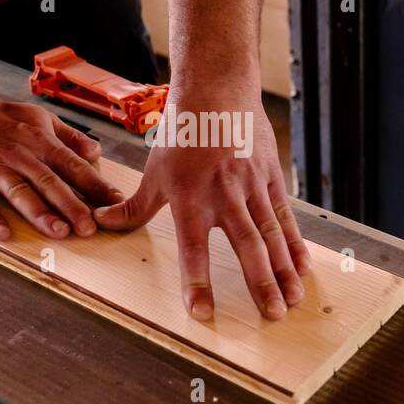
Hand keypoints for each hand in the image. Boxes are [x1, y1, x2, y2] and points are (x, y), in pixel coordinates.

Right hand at [0, 91, 122, 241]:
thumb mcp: (37, 118)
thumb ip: (68, 137)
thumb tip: (95, 152)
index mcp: (39, 142)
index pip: (73, 166)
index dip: (95, 185)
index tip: (115, 204)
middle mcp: (18, 155)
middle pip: (49, 182)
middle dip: (71, 205)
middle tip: (90, 227)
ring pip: (19, 192)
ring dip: (39, 213)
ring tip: (58, 231)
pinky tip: (2, 233)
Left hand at [93, 86, 310, 320]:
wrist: (218, 89)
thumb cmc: (183, 131)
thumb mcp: (154, 170)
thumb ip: (134, 206)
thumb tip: (101, 223)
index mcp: (191, 197)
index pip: (194, 247)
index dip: (197, 281)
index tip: (202, 312)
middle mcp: (224, 195)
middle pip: (246, 246)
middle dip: (260, 283)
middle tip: (272, 315)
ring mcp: (252, 187)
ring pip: (271, 235)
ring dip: (283, 270)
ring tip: (293, 300)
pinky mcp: (271, 179)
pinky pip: (285, 217)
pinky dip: (295, 245)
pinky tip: (303, 269)